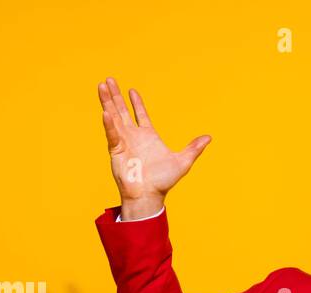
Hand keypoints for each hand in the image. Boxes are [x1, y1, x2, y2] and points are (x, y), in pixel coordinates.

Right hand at [98, 77, 210, 219]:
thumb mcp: (182, 162)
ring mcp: (124, 142)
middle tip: (109, 79)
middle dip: (116, 95)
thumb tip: (209, 138)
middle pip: (122, 111)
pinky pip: (112, 134)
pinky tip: (106, 112)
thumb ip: (194, 148)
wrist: (149, 196)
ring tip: (102, 85)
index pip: (140, 115)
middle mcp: (134, 136)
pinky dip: (109, 123)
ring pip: (113, 117)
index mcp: (148, 136)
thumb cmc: (163, 182)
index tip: (131, 90)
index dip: (136, 102)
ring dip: (108, 101)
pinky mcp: (116, 150)